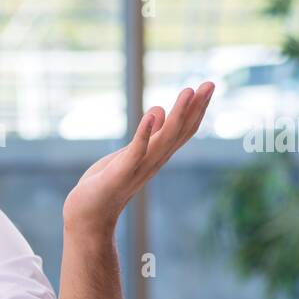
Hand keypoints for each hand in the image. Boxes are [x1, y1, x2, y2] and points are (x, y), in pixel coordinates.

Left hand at [62, 82, 214, 237]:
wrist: (89, 214)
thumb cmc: (109, 182)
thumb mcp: (130, 153)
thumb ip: (147, 134)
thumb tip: (159, 108)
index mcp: (156, 155)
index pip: (182, 130)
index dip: (196, 109)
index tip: (209, 85)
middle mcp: (153, 161)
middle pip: (180, 133)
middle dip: (195, 108)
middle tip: (210, 83)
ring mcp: (138, 168)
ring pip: (164, 139)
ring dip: (177, 115)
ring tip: (188, 91)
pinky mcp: (119, 173)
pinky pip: (135, 152)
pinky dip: (144, 134)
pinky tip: (151, 114)